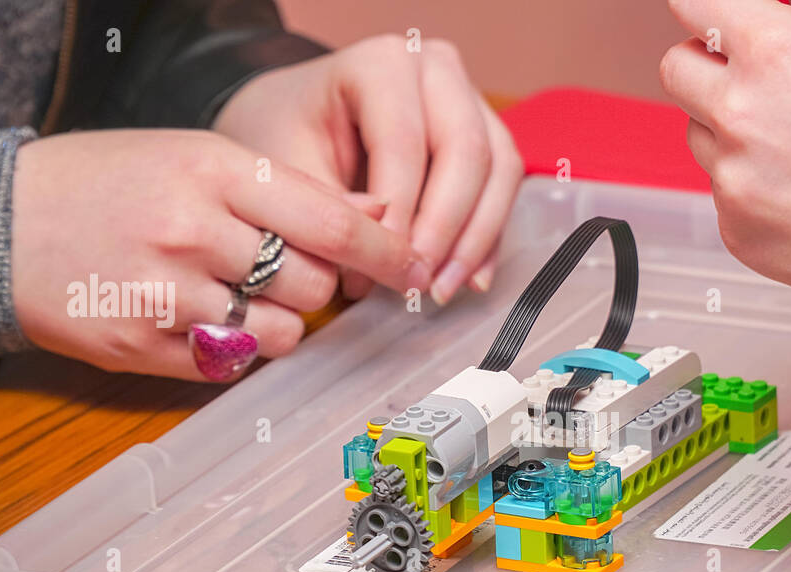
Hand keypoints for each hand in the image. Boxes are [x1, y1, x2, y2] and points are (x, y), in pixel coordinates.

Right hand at [12, 129, 428, 379]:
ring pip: (280, 334)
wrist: (4, 223)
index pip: (329, 219)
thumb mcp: (196, 157)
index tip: (414, 270)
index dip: (384, 252)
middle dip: (318, 288)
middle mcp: (192, 230)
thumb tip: (379, 212)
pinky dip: (236, 350)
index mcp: (211, 170)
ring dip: (279, 324)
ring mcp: (166, 294)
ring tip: (236, 296)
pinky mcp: (145, 347)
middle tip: (286, 273)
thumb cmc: (112, 183)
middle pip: (314, 286)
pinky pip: (233, 365)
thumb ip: (287, 188)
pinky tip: (202, 319)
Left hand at [213, 35, 524, 304]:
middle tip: (419, 285)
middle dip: (446, 228)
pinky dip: (489, 236)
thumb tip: (379, 262)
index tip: (383, 269)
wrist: (296, 118)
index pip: (405, 142)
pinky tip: (471, 279)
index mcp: (380, 62)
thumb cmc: (288, 135)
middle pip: (466, 151)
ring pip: (498, 169)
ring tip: (442, 289)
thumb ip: (331, 211)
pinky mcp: (486, 134)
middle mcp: (436, 69)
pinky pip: (504, 186)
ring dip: (476, 238)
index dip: (401, 212)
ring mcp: (469, 99)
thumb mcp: (286, 170)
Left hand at [660, 0, 790, 363]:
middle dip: (708, 64)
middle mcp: (744, 115)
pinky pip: (723, 193)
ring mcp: (735, 181)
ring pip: (697, 133)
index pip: (697, 4)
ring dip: (729, 128)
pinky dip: (751, 187)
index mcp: (780, 55)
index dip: (708, 6)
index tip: (716, 14)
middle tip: (752, 77)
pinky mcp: (737, 233)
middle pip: (676, 69)